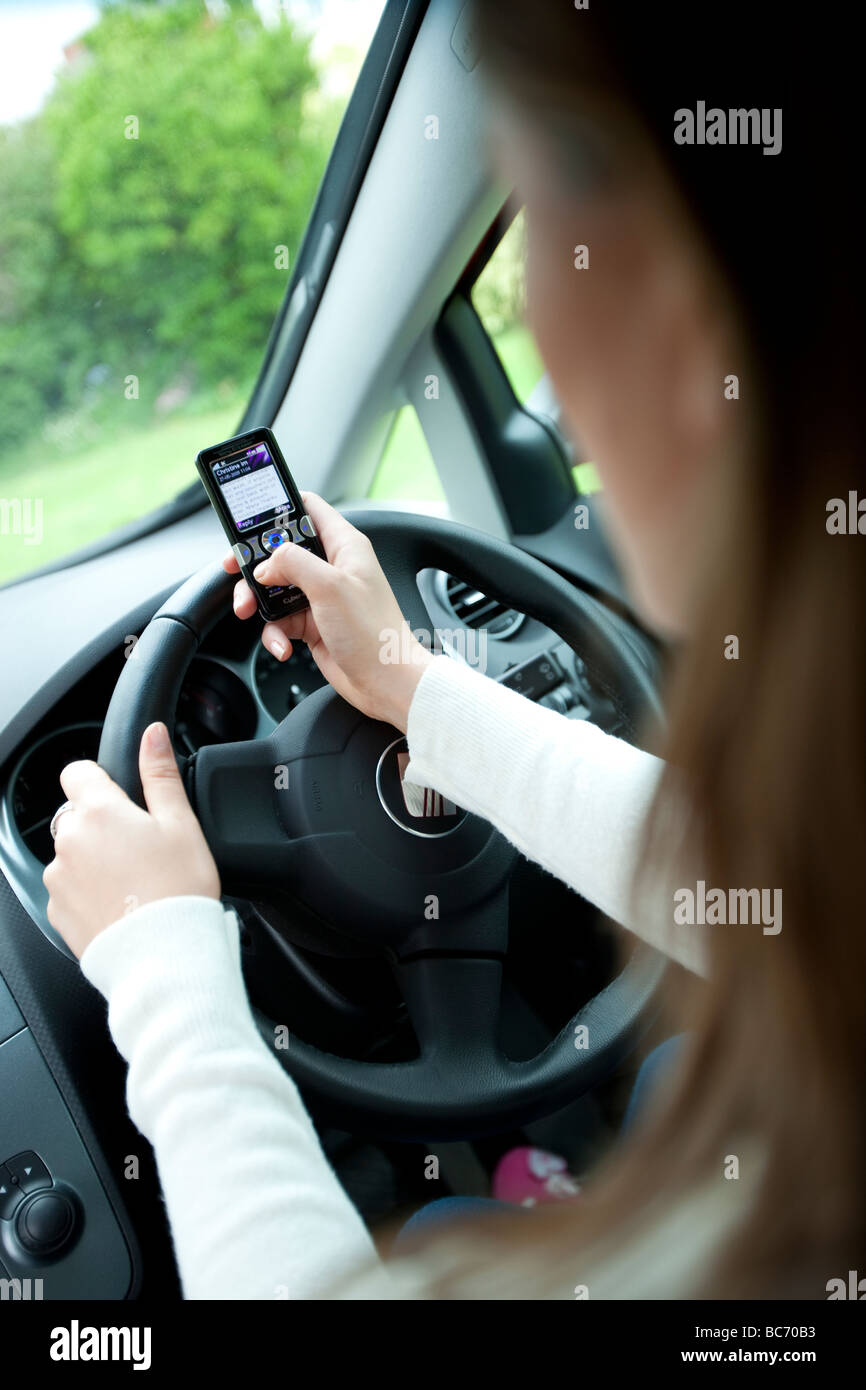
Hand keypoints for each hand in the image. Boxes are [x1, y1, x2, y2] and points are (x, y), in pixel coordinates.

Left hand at [43, 722, 219, 958]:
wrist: (163, 955)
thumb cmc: (177, 889)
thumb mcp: (181, 824)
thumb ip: (161, 773)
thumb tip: (152, 733)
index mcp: (99, 811)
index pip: (78, 771)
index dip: (101, 780)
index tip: (123, 798)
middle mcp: (69, 840)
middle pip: (78, 816)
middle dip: (103, 824)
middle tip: (143, 848)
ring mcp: (58, 878)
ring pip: (73, 853)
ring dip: (94, 858)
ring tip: (134, 881)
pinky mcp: (57, 910)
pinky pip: (70, 889)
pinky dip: (89, 892)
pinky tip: (121, 903)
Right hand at [223, 491, 432, 730]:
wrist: (387, 683)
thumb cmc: (375, 633)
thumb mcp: (330, 586)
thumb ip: (293, 562)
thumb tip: (266, 562)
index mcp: (343, 546)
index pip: (307, 508)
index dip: (277, 508)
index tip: (248, 519)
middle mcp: (331, 567)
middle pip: (281, 551)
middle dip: (255, 564)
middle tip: (235, 572)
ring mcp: (320, 596)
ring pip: (274, 588)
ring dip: (257, 601)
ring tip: (249, 612)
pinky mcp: (313, 623)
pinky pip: (280, 621)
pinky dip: (274, 634)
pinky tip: (282, 646)